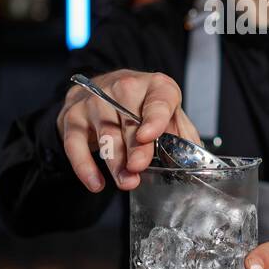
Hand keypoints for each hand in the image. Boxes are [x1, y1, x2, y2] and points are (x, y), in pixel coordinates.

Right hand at [57, 70, 201, 192]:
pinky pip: (75, 144)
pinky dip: (84, 166)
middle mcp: (122, 88)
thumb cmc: (140, 105)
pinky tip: (96, 183)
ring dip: (115, 162)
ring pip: (105, 134)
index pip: (158, 99)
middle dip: (135, 148)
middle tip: (138, 168)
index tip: (149, 136)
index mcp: (154, 86)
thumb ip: (180, 132)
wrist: (101, 89)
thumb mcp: (167, 112)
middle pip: (129, 120)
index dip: (155, 118)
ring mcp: (95, 101)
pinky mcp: (73, 116)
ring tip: (125, 181)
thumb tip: (194, 158)